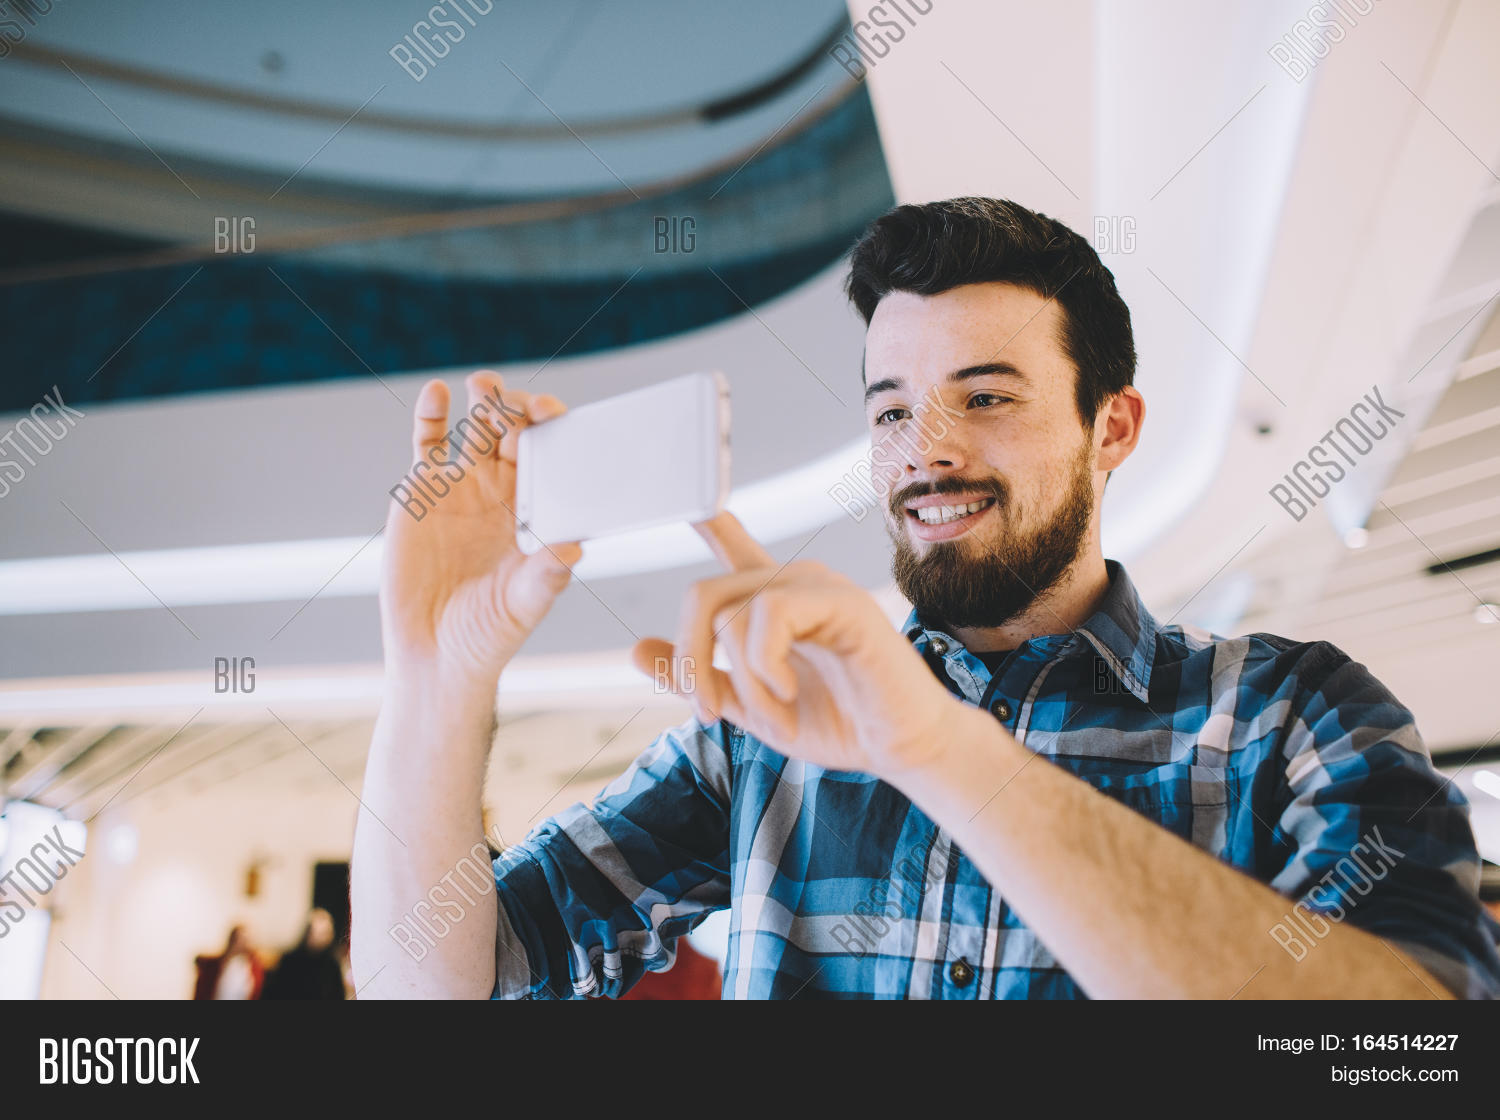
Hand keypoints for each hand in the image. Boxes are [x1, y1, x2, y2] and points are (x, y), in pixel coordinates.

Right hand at [380, 371, 580, 687]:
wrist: (433, 651)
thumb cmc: (489, 633)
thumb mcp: (522, 604)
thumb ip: (546, 576)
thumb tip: (575, 548)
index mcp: (539, 511)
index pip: (555, 457)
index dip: (555, 431)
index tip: (552, 416)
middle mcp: (506, 491)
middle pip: (518, 435)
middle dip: (520, 411)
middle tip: (518, 401)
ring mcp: (465, 485)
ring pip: (479, 429)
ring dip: (485, 402)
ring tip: (484, 385)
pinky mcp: (423, 489)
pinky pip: (430, 441)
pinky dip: (432, 414)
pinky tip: (437, 394)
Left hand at [631, 513, 965, 779]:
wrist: (900, 747)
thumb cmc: (838, 721)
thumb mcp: (750, 706)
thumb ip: (701, 677)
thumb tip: (636, 648)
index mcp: (769, 601)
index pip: (728, 541)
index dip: (699, 514)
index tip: (676, 491)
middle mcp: (790, 582)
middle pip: (702, 595)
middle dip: (690, 662)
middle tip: (709, 714)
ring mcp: (817, 586)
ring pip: (730, 614)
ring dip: (743, 683)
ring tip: (778, 721)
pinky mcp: (842, 602)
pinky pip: (770, 614)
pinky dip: (766, 666)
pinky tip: (789, 692)